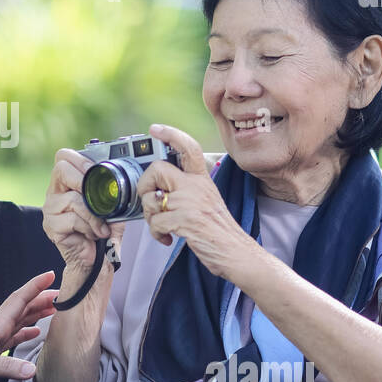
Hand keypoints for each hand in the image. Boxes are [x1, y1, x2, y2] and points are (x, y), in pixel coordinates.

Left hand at [0, 271, 58, 380]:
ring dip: (37, 313)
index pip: (19, 300)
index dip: (36, 286)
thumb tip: (32, 370)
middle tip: (63, 293)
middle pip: (23, 307)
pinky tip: (34, 333)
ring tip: (54, 309)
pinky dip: (26, 331)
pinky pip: (13, 335)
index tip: (51, 273)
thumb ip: (5, 367)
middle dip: (42, 298)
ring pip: (19, 319)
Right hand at [42, 149, 125, 271]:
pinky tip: (93, 234)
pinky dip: (89, 227)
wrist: (96, 262)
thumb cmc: (102, 233)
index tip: (96, 171)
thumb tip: (124, 175)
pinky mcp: (51, 226)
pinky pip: (73, 218)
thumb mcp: (111, 206)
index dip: (80, 159)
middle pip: (61, 169)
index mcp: (66, 183)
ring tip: (100, 227)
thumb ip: (110, 190)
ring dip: (93, 214)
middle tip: (99, 197)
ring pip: (73, 198)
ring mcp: (50, 209)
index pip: (63, 157)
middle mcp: (54, 193)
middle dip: (85, 181)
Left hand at [138, 123, 258, 281]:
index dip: (170, 135)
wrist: (237, 253)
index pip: (188, 147)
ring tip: (162, 226)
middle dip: (144, 186)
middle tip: (151, 201)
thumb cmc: (218, 230)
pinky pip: (155, 222)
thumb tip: (159, 189)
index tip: (155, 129)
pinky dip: (157, 234)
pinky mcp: (186, 220)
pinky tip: (167, 238)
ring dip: (150, 217)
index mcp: (202, 179)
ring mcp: (191, 202)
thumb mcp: (205, 200)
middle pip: (157, 169)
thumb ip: (186, 190)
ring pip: (151, 199)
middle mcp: (196, 186)